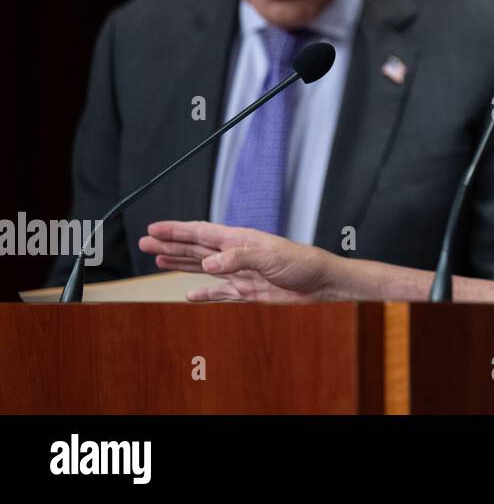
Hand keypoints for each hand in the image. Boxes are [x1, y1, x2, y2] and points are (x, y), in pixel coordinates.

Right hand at [140, 221, 341, 301]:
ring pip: (202, 267)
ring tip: (157, 259)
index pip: (202, 233)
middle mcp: (236, 254)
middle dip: (170, 244)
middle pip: (196, 248)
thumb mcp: (270, 256)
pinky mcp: (247, 291)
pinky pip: (219, 293)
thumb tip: (210, 264)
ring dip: (180, 264)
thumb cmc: (302, 263)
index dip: (177, 230)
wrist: (322, 284)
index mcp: (240, 240)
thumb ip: (239, 258)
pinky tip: (189, 294)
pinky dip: (203, 294)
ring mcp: (240, 273)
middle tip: (144, 242)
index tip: (154, 228)